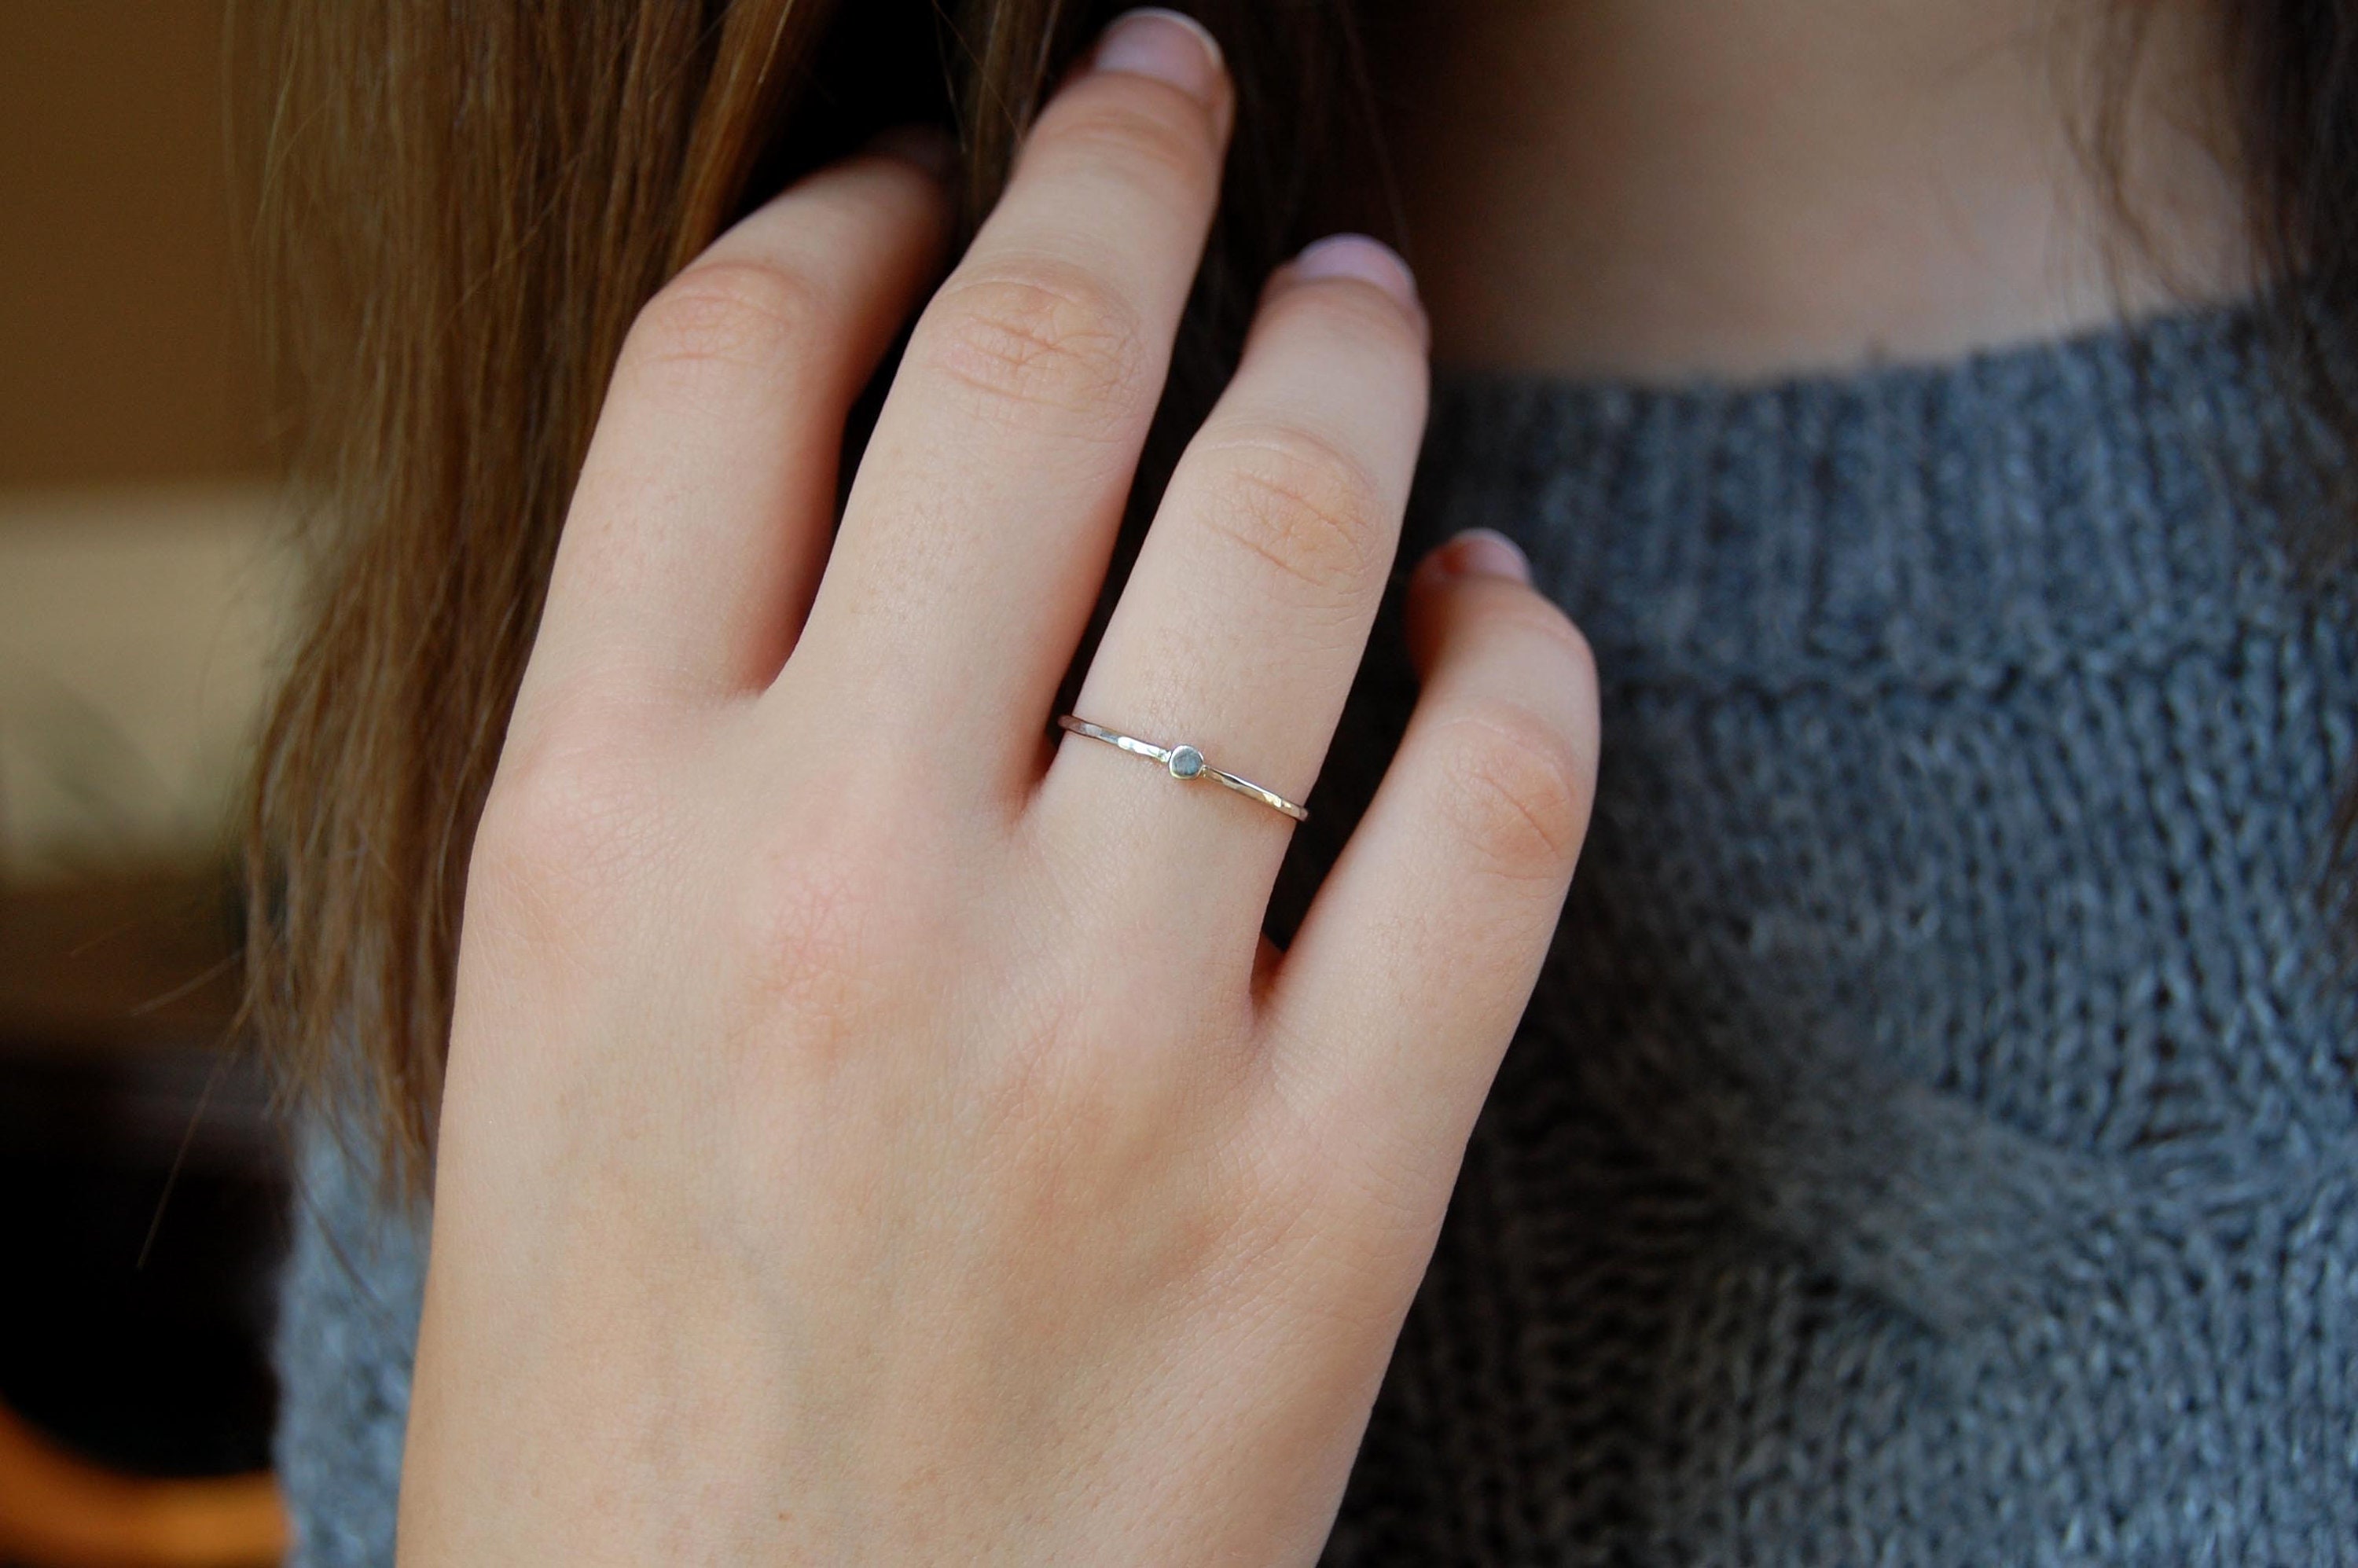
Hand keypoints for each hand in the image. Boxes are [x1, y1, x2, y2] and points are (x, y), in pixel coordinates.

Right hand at [398, 9, 1599, 1562]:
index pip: (732, 369)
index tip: (923, 176)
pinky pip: (1492, 804)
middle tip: (1164, 101)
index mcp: (592, 836)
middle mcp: (840, 888)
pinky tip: (1492, 606)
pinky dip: (1520, 653)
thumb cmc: (623, 1418)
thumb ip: (670, 759)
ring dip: (1343, 362)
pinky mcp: (1322, 1196)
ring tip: (1355, 299)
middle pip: (1027, 371)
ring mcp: (1105, 1035)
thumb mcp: (542, 1044)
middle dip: (1115, 170)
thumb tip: (856, 505)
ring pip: (1287, 535)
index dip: (849, 207)